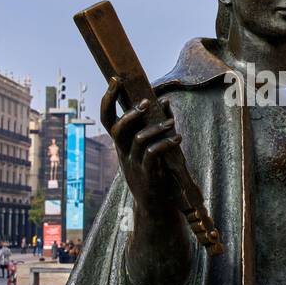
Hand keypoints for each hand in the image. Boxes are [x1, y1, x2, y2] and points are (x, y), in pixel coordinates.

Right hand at [101, 81, 181, 216]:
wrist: (154, 204)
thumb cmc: (154, 170)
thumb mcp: (150, 147)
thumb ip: (156, 124)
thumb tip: (164, 100)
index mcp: (121, 143)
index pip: (107, 118)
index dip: (108, 99)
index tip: (116, 79)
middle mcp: (123, 152)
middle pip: (117, 128)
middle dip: (131, 112)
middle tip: (147, 102)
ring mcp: (134, 164)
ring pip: (138, 140)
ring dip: (156, 128)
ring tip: (172, 124)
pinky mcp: (147, 174)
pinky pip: (153, 155)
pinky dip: (166, 144)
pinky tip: (178, 138)